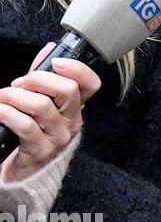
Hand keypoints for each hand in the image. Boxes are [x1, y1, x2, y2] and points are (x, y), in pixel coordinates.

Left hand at [0, 42, 101, 184]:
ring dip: (13, 96)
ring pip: (40, 105)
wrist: (23, 172)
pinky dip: (6, 112)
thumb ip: (43, 79)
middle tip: (19, 84)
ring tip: (2, 99)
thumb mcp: (39, 105)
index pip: (91, 85)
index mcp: (74, 108)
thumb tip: (50, 49)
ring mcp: (57, 138)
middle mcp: (71, 122)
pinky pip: (23, 124)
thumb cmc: (30, 134)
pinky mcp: (40, 151)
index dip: (78, 70)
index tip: (56, 63)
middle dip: (37, 79)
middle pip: (67, 90)